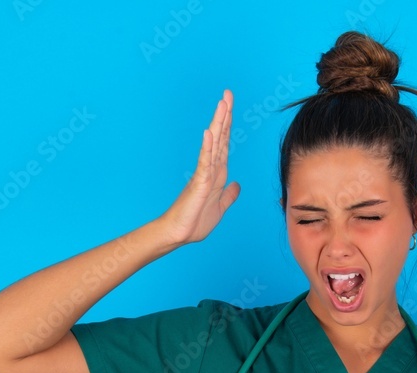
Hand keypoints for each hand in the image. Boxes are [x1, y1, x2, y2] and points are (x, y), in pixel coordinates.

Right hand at [159, 89, 240, 244]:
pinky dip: (208, 147)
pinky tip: (210, 132)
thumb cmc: (195, 221)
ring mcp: (204, 174)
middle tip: (228, 93)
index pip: (225, 144)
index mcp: (217, 174)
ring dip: (218, 124)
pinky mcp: (198, 182)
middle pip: (220, 137)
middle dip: (225, 115)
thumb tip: (236, 184)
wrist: (180, 234)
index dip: (229, 125)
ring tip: (222, 104)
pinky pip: (205, 162)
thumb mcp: (220, 207)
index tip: (230, 106)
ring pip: (214, 144)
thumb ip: (228, 195)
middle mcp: (211, 169)